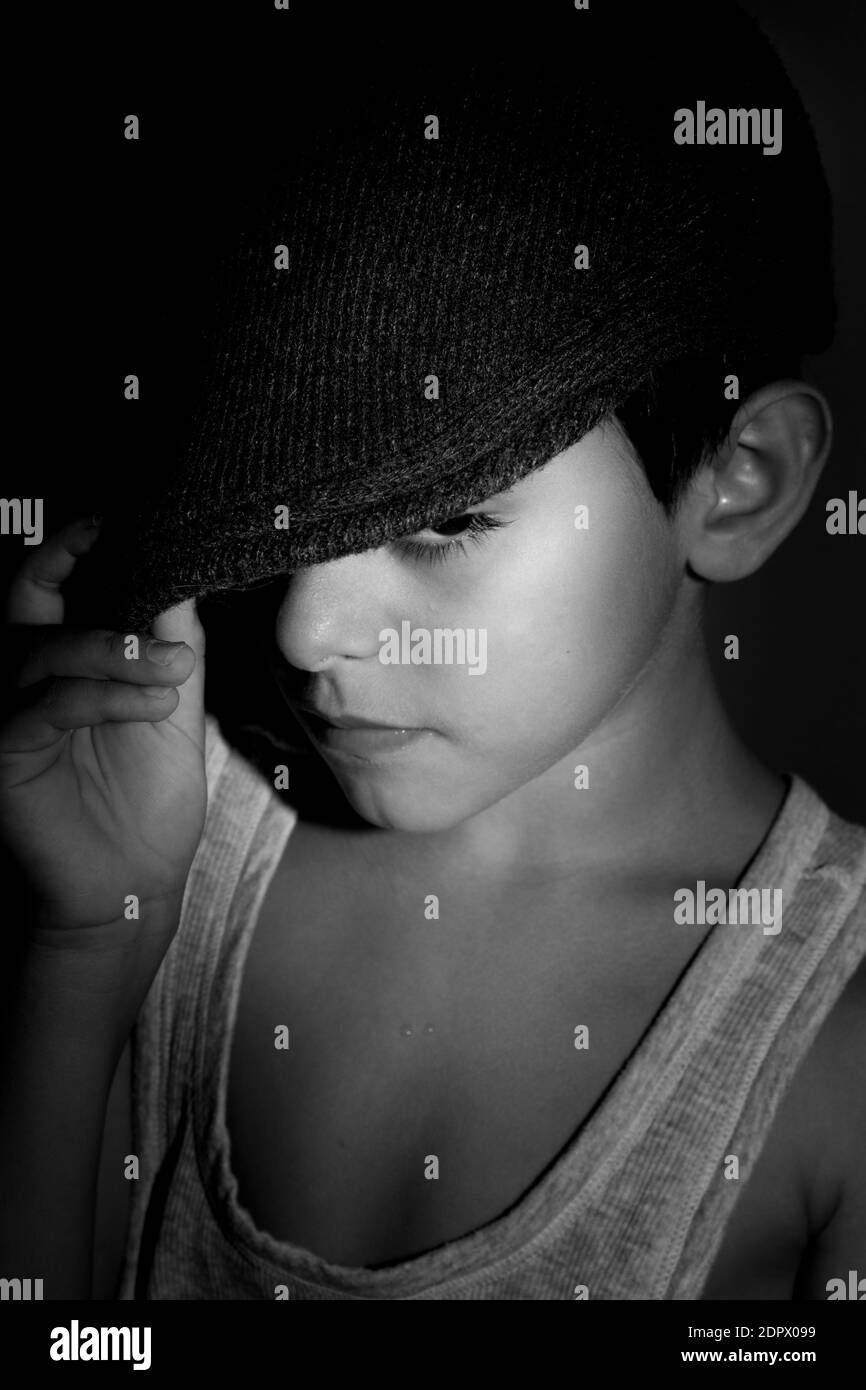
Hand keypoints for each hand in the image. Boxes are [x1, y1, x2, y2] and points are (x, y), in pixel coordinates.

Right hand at [0, 515, 207, 935]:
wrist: (136, 882)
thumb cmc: (150, 796)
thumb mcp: (173, 706)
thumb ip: (171, 641)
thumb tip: (187, 571)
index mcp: (62, 664)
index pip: (50, 590)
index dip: (71, 547)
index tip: (116, 517)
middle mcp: (24, 682)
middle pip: (23, 603)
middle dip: (66, 567)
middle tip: (128, 553)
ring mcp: (9, 718)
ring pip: (40, 651)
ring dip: (114, 651)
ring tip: (173, 670)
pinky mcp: (5, 757)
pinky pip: (44, 706)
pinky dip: (103, 696)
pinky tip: (152, 705)